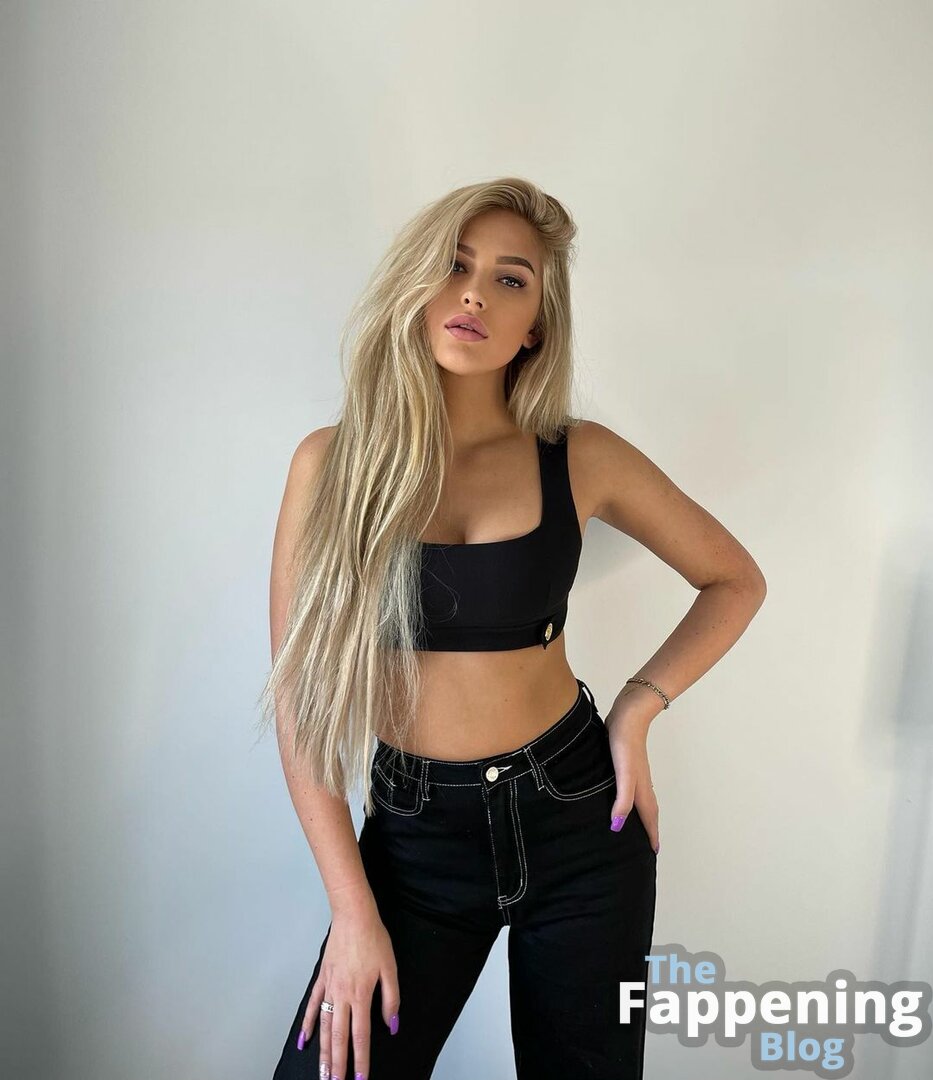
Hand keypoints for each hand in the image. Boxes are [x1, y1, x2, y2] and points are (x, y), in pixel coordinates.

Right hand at [300, 904, 399, 1079]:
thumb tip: (392, 1025)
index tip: (359, 1078)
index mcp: (361, 995)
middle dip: (337, 1063)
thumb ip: (391, 999)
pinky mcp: (322, 978)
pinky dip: (308, 1024)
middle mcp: (342, 995)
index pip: (361, 1035)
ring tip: (322, 1072)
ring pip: (324, 1026)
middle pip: (339, 1037)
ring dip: (323, 1051)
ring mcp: (329, 987)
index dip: (361, 1059)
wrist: (353, 916)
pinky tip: (304, 1040)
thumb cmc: (374, 939)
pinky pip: (313, 1006)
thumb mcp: (390, 968)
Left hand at [604, 705, 659, 853]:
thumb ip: (623, 799)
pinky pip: (631, 787)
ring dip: (642, 812)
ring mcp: (635, 771)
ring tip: (637, 824)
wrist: (629, 713)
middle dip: (650, 827)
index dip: (651, 834)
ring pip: (641, 798)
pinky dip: (631, 797)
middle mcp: (641, 782)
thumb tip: (617, 826)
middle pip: (648, 809)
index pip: (649, 816)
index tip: (654, 852)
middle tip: (648, 844)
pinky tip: (623, 794)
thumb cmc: (625, 742)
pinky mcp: (626, 761)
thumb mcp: (623, 773)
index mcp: (641, 787)